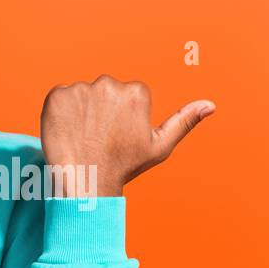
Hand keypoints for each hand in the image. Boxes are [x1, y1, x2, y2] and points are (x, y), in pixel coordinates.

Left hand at [39, 75, 214, 195]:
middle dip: (102, 111)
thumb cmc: (123, 167)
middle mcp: (110, 84)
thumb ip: (183, 121)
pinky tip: (67, 133)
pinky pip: (59, 98)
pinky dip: (61, 113)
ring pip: (82, 96)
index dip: (122, 118)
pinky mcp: (57, 95)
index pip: (127, 96)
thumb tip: (211, 105)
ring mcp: (81, 89)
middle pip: (104, 92)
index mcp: (136, 92)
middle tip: (99, 139)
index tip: (117, 137)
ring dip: (81, 112)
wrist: (84, 183)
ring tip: (83, 138)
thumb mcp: (159, 146)